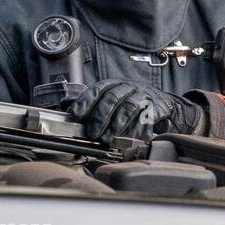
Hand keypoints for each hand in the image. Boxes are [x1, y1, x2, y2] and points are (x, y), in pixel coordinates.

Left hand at [69, 79, 204, 144]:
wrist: (159, 102)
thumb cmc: (129, 101)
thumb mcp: (109, 97)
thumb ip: (88, 101)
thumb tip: (65, 104)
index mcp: (115, 83)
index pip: (99, 88)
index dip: (86, 100)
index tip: (76, 114)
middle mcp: (130, 87)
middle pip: (113, 98)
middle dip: (100, 118)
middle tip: (91, 134)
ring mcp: (144, 96)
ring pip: (129, 108)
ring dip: (116, 126)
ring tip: (107, 140)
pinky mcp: (156, 108)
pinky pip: (145, 119)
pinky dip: (135, 131)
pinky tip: (126, 140)